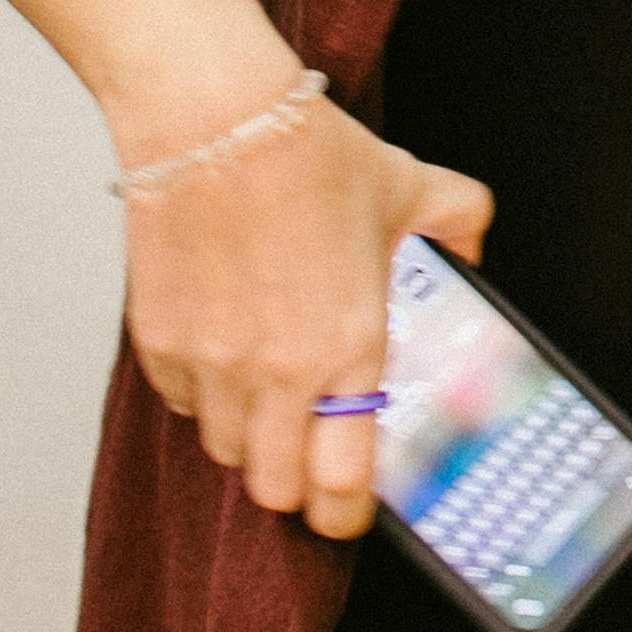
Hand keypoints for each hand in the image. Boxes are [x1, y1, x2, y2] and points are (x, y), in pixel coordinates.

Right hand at [118, 90, 491, 540]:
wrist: (214, 117)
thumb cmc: (309, 154)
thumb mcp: (413, 187)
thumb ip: (459, 227)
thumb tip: (470, 257)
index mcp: (349, 350)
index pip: (343, 484)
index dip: (346, 514)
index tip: (350, 510)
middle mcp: (277, 372)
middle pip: (276, 488)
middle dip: (296, 486)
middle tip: (311, 458)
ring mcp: (212, 363)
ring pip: (224, 450)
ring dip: (250, 439)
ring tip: (271, 397)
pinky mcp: (161, 341)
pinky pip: (183, 401)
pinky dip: (205, 394)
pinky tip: (228, 351)